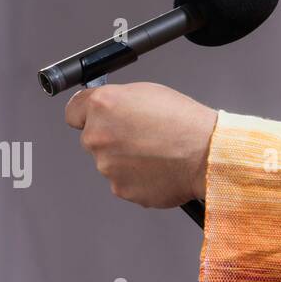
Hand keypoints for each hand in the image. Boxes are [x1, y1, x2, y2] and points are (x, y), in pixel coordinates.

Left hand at [65, 81, 217, 207]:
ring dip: (126, 160)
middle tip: (140, 138)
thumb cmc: (186, 123)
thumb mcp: (148, 92)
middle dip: (112, 139)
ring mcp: (107, 166)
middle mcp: (98, 135)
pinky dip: (137, 178)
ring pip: (109, 163)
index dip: (87, 115)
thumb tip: (108, 110)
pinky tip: (157, 169)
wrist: (207, 155)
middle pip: (92, 139)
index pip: (73, 112)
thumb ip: (118, 102)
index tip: (95, 119)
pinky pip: (123, 183)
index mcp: (102, 106)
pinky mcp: (120, 189)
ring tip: (155, 154)